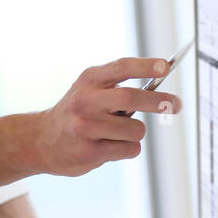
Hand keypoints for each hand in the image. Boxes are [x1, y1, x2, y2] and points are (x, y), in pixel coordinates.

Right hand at [32, 57, 180, 177]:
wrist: (41, 141)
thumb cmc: (76, 113)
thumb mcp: (89, 90)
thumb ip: (117, 87)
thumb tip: (160, 93)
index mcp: (88, 80)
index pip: (121, 67)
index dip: (145, 66)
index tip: (166, 66)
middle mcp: (84, 101)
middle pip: (131, 98)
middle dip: (160, 102)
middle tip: (175, 105)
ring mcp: (85, 127)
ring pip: (136, 130)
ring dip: (135, 133)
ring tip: (117, 133)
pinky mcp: (89, 152)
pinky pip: (129, 149)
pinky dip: (127, 149)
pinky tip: (108, 146)